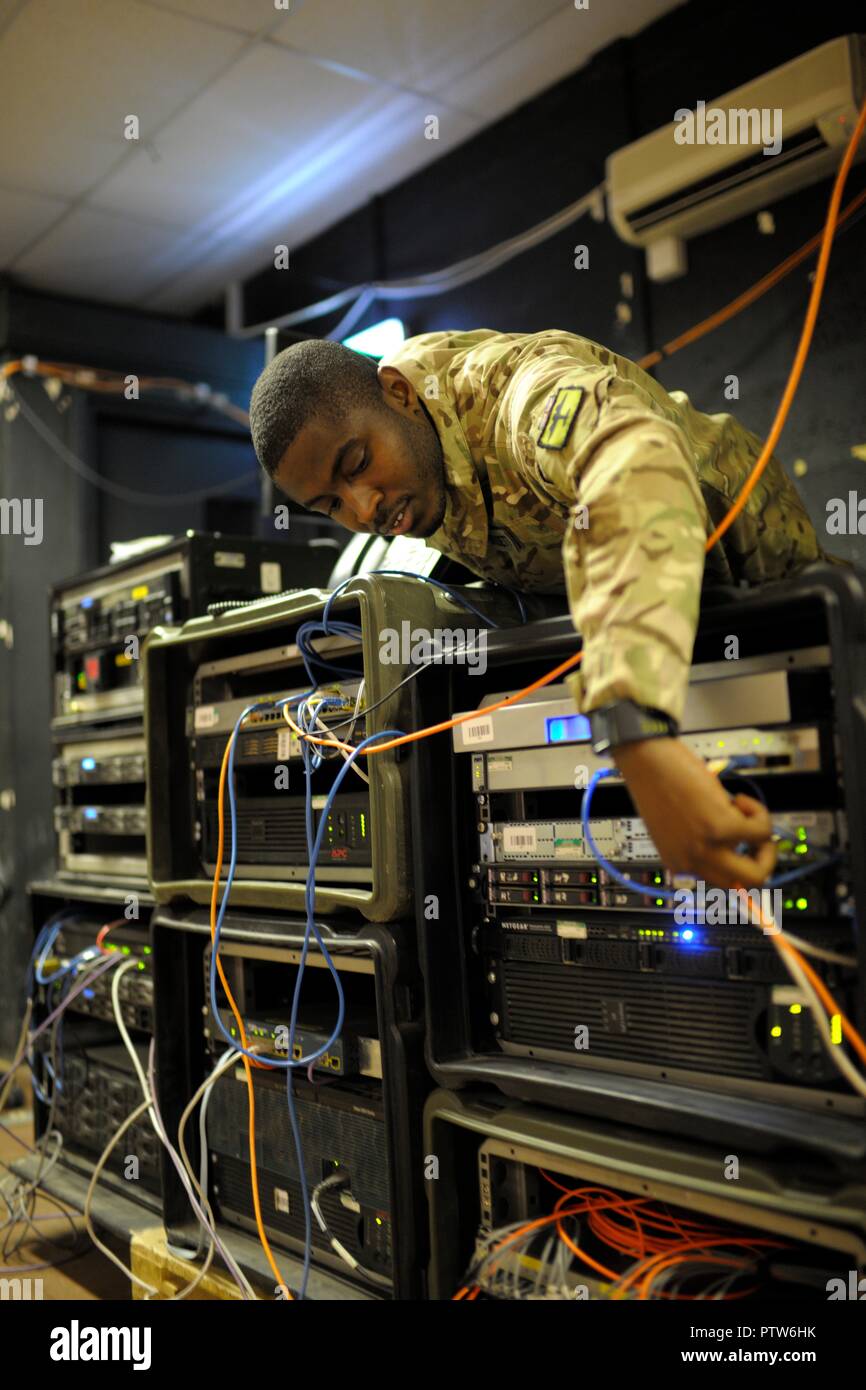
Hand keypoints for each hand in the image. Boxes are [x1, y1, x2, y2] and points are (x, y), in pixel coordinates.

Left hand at [611, 737, 776, 887]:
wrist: (647, 759)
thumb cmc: (660, 784)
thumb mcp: (678, 827)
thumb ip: (702, 843)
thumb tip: (738, 844)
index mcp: (678, 865)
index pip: (723, 884)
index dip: (740, 862)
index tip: (745, 844)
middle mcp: (691, 863)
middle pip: (748, 885)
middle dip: (763, 861)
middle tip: (757, 835)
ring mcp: (706, 848)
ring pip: (760, 864)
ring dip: (760, 833)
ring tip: (739, 808)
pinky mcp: (721, 827)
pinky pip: (761, 831)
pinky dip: (758, 812)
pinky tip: (738, 798)